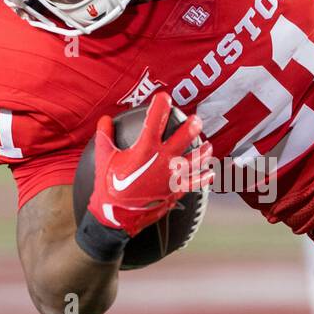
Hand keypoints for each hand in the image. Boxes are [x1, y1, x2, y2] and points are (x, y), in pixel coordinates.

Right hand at [88, 92, 213, 236]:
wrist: (116, 215)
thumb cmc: (109, 185)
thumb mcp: (103, 158)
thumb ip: (104, 136)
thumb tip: (104, 119)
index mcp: (144, 149)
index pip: (154, 121)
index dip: (160, 106)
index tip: (165, 97)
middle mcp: (162, 160)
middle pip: (183, 138)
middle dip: (192, 127)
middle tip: (196, 120)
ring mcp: (171, 176)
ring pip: (195, 160)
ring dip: (203, 151)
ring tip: (208, 145)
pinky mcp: (175, 191)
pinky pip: (194, 183)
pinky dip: (203, 178)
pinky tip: (209, 174)